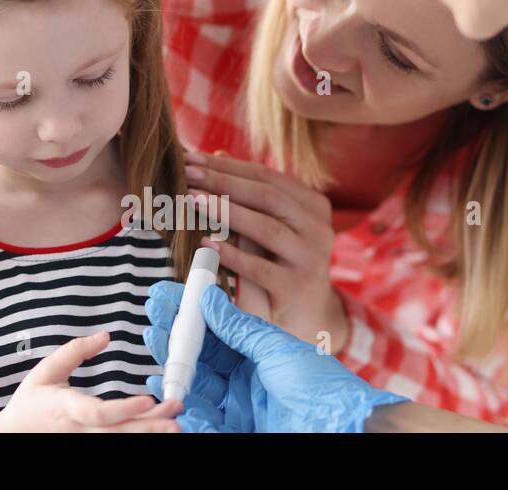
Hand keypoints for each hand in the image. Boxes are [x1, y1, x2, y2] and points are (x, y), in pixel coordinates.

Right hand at [0, 332, 183, 432]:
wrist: (13, 434)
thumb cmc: (31, 401)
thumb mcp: (46, 371)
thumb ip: (75, 351)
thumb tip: (105, 336)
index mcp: (67, 408)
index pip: (99, 412)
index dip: (125, 409)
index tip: (148, 400)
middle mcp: (80, 429)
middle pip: (119, 431)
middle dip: (150, 424)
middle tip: (176, 415)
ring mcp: (85, 441)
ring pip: (122, 440)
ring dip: (150, 432)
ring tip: (175, 424)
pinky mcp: (89, 445)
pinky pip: (118, 444)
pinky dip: (139, 437)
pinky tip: (157, 430)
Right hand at [144, 281, 406, 431]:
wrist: (342, 424)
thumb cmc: (319, 386)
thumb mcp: (276, 349)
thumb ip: (239, 328)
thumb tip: (209, 298)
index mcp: (257, 359)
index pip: (215, 336)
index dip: (190, 318)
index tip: (168, 298)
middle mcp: (245, 383)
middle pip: (200, 362)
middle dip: (174, 340)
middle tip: (152, 317)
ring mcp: (239, 410)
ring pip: (196, 390)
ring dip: (173, 370)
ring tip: (154, 342)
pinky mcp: (235, 433)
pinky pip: (203, 422)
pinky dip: (183, 409)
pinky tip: (166, 390)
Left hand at [184, 150, 348, 349]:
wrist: (309, 318)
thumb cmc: (282, 266)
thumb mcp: (273, 228)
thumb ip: (250, 196)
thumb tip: (215, 154)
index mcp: (313, 206)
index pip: (267, 177)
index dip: (228, 166)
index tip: (192, 158)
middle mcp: (319, 228)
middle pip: (267, 196)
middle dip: (223, 182)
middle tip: (187, 174)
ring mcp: (312, 258)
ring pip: (267, 228)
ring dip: (226, 212)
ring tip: (192, 201)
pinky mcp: (298, 288)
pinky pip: (260, 268)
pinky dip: (231, 255)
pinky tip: (205, 244)